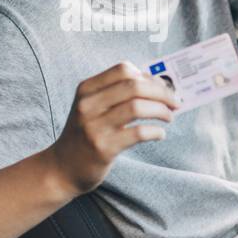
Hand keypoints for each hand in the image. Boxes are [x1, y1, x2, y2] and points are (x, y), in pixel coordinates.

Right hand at [50, 61, 178, 194]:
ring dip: (161, 110)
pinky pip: (138, 133)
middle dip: (161, 92)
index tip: (161, 87)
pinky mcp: (104, 147)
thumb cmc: (85, 134)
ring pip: (137, 107)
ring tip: (169, 117)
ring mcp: (95, 126)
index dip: (148, 76)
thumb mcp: (91, 107)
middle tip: (175, 102)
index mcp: (86, 89)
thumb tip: (157, 84)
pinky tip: (159, 134)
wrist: (63, 168)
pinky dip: (156, 132)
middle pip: (134, 86)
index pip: (123, 69)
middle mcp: (88, 105)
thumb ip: (116, 93)